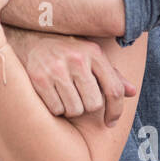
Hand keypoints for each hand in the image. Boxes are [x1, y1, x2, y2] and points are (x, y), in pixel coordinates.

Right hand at [12, 30, 138, 125]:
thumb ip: (111, 74)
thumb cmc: (64, 50)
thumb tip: (132, 92)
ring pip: (74, 110)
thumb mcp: (89, 55)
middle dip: (86, 107)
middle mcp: (76, 59)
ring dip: (70, 109)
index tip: (110, 122)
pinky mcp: (39, 79)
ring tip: (64, 95)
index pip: (113, 89)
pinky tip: (51, 95)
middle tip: (78, 98)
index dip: (116, 110)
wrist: (27, 38)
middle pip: (93, 104)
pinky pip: (55, 109)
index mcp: (93, 52)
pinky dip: (55, 108)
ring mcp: (56, 69)